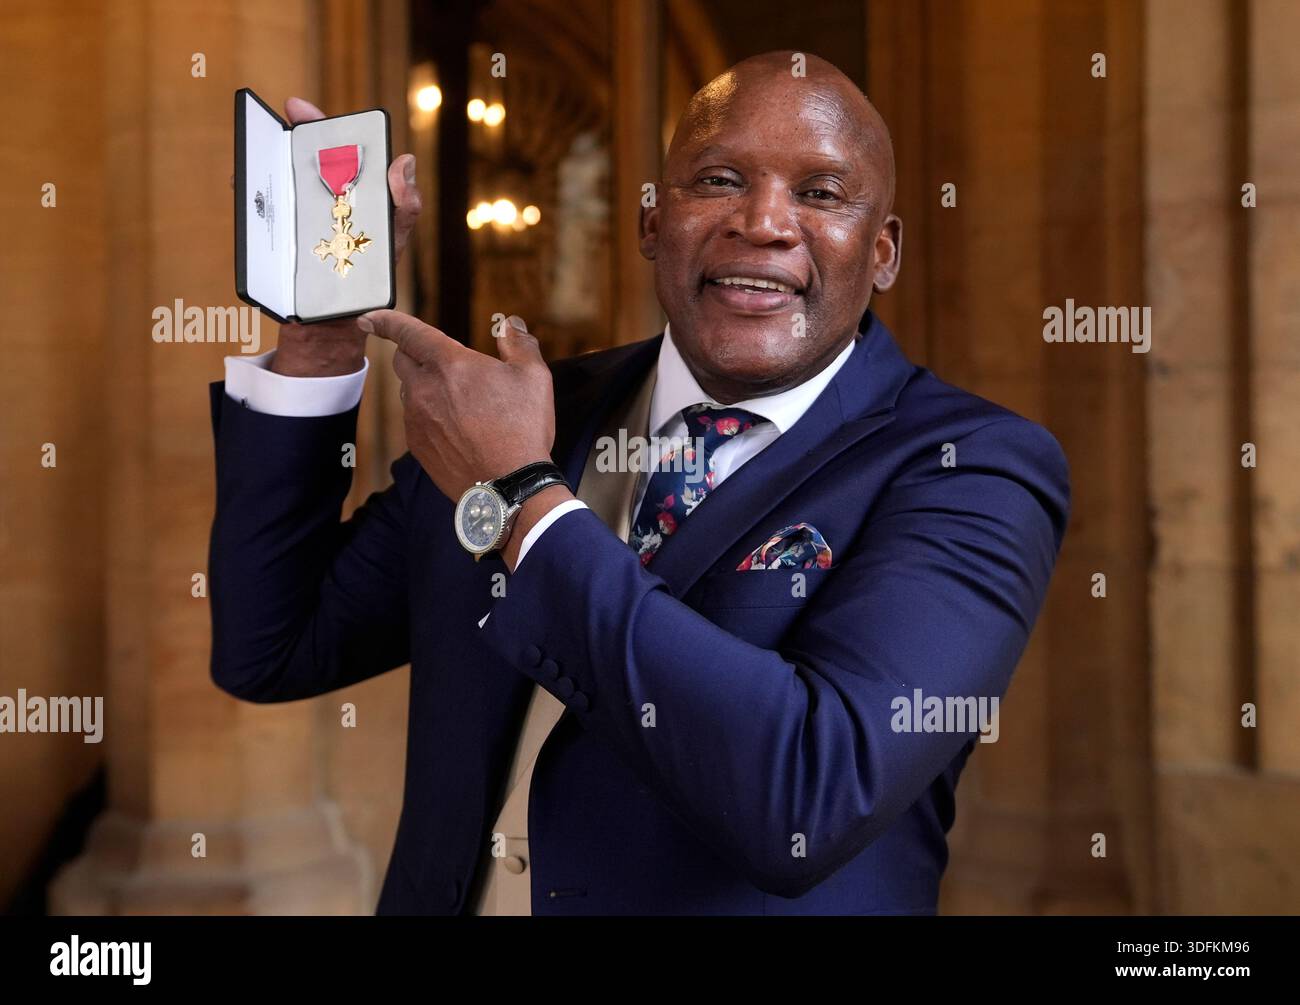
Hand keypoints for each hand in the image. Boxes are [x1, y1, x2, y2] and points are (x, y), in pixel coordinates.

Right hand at [270, 97, 422, 376]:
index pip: (333, 148)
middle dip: (291, 133)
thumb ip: (404, 207)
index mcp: (347, 193)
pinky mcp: (274, 239)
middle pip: (300, 157)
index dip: (318, 123)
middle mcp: (317, 198)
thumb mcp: (392, 242)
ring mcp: (293, 216)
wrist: (337, 323)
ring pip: (275, 181)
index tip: (300, 108)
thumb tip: (404, 162)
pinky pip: (257, 212)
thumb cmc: (369, 278)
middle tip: (287, 117)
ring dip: (266, 163)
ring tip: (263, 152)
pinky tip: (243, 186)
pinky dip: (247, 196)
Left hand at [360, 311, 559, 508]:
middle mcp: (424, 389)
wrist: (509, 486)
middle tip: (440, 361)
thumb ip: (519, 343)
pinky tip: (457, 428)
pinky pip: (415, 422)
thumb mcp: (534, 377)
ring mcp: (416, 420)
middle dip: (414, 354)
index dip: (386, 320)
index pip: (408, 332)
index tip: (368, 318)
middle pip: (403, 360)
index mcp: (449, 363)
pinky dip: (429, 417)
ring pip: (409, 393)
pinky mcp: (417, 446)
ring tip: (460, 402)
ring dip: (425, 388)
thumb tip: (511, 325)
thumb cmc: (523, 428)